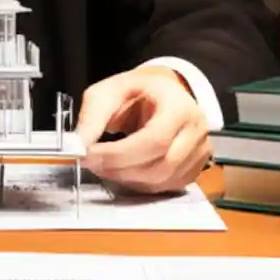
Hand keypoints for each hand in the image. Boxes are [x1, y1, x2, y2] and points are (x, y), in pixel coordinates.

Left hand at [75, 66, 210, 193]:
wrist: (161, 96)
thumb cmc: (137, 92)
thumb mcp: (109, 91)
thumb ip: (93, 116)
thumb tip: (80, 144)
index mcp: (179, 106)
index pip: (155, 139)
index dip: (120, 154)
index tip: (90, 155)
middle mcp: (196, 130)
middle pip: (160, 165)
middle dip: (119, 169)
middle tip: (92, 163)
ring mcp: (199, 153)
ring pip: (161, 181)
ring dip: (126, 180)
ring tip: (104, 166)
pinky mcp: (194, 169)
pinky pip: (165, 188)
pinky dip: (139, 185)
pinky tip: (123, 171)